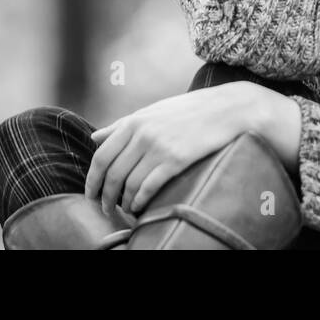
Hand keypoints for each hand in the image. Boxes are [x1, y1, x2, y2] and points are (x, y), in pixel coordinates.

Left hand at [85, 81, 271, 216]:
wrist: (226, 109)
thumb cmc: (189, 110)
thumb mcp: (153, 111)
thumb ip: (123, 125)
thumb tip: (95, 138)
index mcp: (134, 121)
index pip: (101, 157)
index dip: (92, 180)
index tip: (92, 194)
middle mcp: (142, 134)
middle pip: (112, 174)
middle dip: (105, 197)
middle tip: (105, 210)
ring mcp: (159, 147)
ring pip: (128, 184)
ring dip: (123, 203)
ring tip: (125, 211)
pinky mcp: (176, 160)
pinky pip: (148, 187)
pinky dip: (139, 202)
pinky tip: (140, 208)